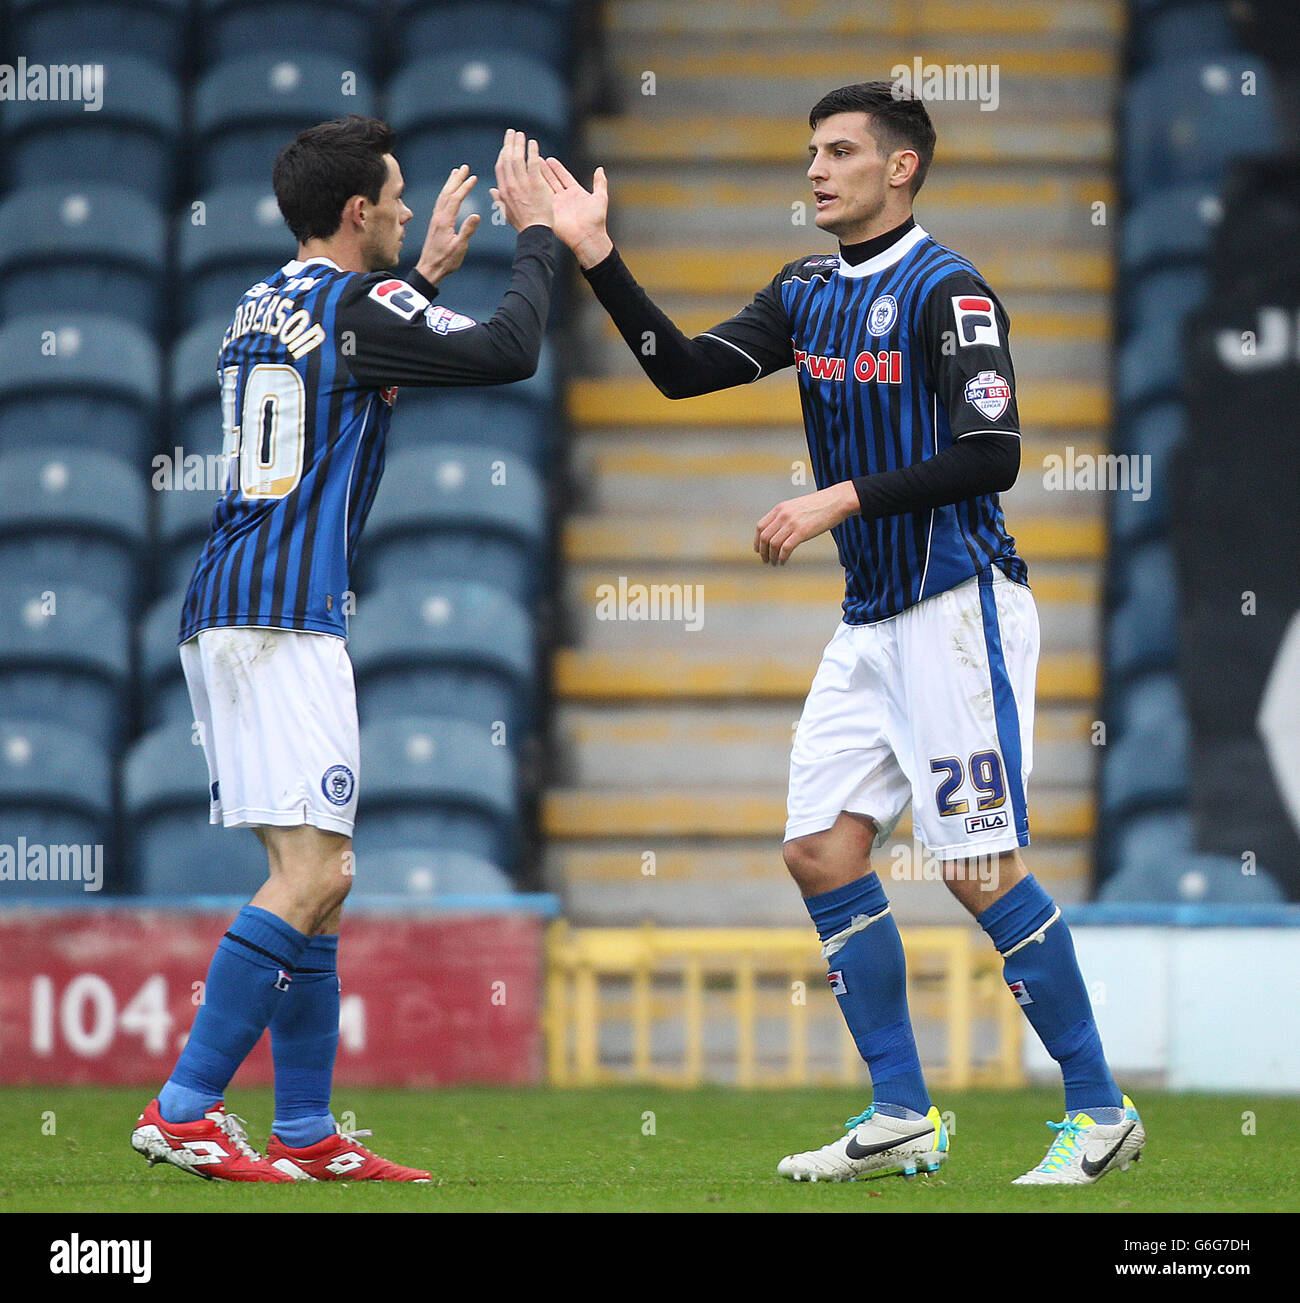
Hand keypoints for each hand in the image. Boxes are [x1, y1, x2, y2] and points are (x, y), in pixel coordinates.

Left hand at [414, 164, 480, 285]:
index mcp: (445, 221)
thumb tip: (476, 214)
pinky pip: (440, 203)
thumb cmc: (445, 261)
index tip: (473, 177)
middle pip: (448, 193)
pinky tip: (448, 192)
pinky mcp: (435, 223)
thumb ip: (467, 230)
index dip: (465, 187)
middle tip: (464, 167)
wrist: (429, 269)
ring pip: (443, 196)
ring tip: (456, 173)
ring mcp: (435, 219)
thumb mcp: (459, 247)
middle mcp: (438, 217)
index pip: (456, 198)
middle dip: (457, 179)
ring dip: (450, 183)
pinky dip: (445, 193)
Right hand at [489, 128, 553, 231]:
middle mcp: (511, 185)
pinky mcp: (536, 184)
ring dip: (520, 144)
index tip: (506, 146)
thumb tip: (492, 190)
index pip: (500, 167)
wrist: (534, 232)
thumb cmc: (522, 224)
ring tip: (522, 134)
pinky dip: (533, 151)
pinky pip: (533, 163)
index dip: (503, 154)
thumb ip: (499, 200)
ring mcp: (523, 184)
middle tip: (512, 132)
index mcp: (503, 190)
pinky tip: (533, 143)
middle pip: (508, 158)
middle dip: (509, 143)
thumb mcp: (506, 213)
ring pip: (519, 158)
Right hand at [538, 155, 612, 267]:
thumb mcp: (600, 198)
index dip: (556, 168)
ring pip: (545, 188)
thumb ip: (600, 183)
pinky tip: (528, 182)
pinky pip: (542, 199)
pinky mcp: (550, 213)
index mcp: (576, 192)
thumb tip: (600, 169)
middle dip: (544, 170)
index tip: (549, 159)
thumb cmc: (596, 220)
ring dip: (538, 178)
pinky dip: (535, 191)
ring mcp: (557, 205)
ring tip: (529, 167)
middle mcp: (564, 198)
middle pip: (552, 180)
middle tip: (535, 159)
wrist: (588, 237)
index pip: (564, 177)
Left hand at [755, 482, 858, 564]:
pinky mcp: (802, 532)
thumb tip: (779, 531)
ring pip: (773, 544)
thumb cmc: (819, 505)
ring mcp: (792, 523)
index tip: (758, 550)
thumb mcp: (797, 506)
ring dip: (772, 556)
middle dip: (763, 552)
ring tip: (775, 563)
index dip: (757, 540)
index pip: (760, 526)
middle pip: (764, 537)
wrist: (836, 501)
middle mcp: (783, 515)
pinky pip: (785, 548)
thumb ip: (786, 516)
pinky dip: (782, 557)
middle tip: (765, 560)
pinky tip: (783, 561)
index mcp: (780, 508)